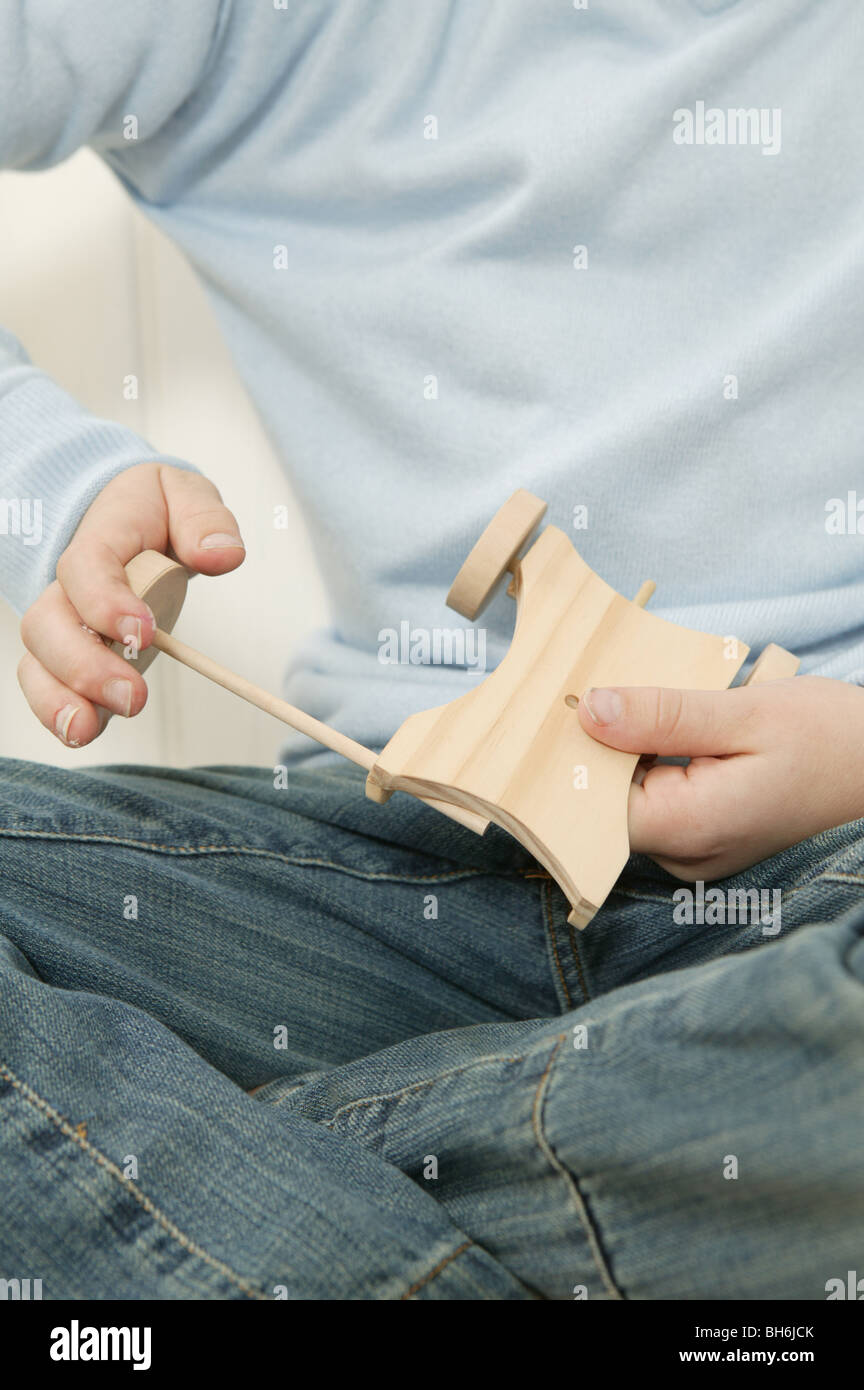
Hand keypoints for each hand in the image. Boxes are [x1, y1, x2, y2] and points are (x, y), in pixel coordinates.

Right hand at [18, 463, 244, 747]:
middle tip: (132, 697)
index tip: (143, 633)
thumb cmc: (155, 509)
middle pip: (49, 624)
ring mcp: (64, 621)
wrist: (128, 518)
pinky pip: (49, 685)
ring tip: (86, 731)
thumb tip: (222, 556)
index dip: (105, 602)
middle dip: (84, 666)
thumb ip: (204, 520)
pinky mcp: (72, 654)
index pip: (86, 567)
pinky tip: (85, 732)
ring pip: (39, 661)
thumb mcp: (186, 495)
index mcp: (99, 535)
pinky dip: (59, 712)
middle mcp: (68, 583)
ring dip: (59, 700)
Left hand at [577, 676, 863, 880]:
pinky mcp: (705, 838)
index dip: (569, 759)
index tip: (562, 709)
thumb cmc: (830, 740)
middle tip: (589, 692)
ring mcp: (695, 852)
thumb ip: (662, 716)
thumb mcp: (745, 712)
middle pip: (605, 806)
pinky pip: (656, 801)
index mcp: (691, 828)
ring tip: (625, 702)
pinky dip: (648, 764)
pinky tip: (658, 727)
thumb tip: (590, 710)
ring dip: (622, 753)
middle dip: (594, 750)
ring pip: (629, 801)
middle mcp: (686, 855)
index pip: (590, 809)